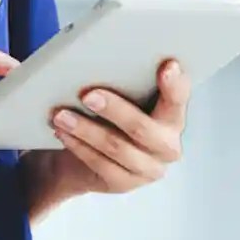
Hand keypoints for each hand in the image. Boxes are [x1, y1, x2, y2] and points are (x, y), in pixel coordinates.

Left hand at [26, 59, 190, 212]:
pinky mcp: (125, 183)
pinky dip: (78, 146)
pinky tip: (63, 132)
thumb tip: (94, 56)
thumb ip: (122, 82)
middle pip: (142, 128)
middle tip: (87, 94)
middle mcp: (167, 145)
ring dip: (85, 129)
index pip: (178, 98)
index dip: (174, 84)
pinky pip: (100, 164)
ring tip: (60, 115)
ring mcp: (149, 168)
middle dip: (114, 110)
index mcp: (172, 116)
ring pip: (117, 147)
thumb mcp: (119, 98)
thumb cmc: (106, 117)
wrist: (85, 160)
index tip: (167, 65)